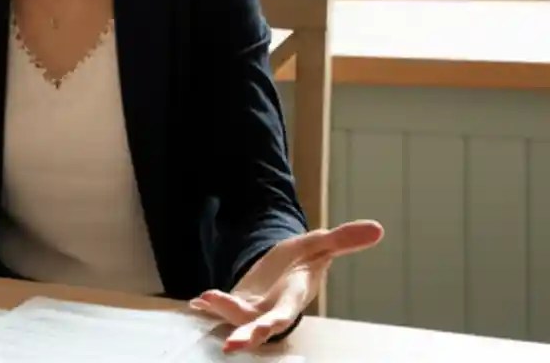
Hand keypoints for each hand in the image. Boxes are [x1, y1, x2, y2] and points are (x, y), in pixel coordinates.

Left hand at [189, 219, 384, 352]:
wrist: (284, 267)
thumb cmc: (303, 260)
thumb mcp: (320, 245)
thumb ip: (344, 239)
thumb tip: (378, 228)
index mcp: (292, 298)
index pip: (284, 315)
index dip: (273, 323)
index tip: (262, 328)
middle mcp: (272, 309)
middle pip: (259, 327)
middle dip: (246, 336)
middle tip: (231, 345)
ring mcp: (252, 309)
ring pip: (236, 317)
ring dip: (221, 311)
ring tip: (205, 298)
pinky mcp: (237, 304)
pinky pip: (221, 308)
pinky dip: (208, 306)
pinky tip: (196, 302)